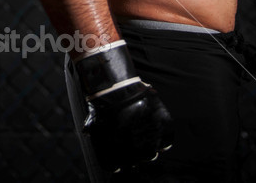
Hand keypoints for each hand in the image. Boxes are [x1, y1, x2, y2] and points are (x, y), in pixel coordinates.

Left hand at [74, 41, 173, 172]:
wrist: (117, 88)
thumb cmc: (104, 103)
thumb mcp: (94, 119)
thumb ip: (93, 129)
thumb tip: (88, 132)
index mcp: (114, 154)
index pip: (115, 167)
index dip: (116, 162)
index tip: (118, 155)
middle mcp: (133, 151)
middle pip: (136, 161)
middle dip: (134, 153)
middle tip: (133, 140)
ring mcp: (149, 140)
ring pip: (151, 154)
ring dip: (148, 147)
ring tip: (143, 133)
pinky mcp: (163, 127)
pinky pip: (167, 143)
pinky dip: (163, 140)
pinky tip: (155, 131)